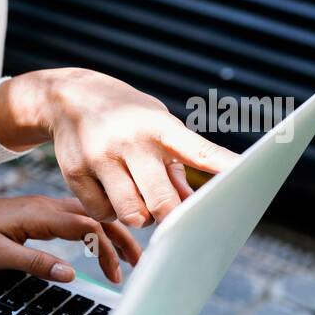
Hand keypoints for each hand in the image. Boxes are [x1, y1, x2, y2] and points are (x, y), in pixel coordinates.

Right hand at [0, 68, 239, 225]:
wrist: (67, 98)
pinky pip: (101, 212)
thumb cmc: (125, 117)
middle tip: (166, 210)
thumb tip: (193, 205)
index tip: (247, 174)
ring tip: (134, 197)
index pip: (198, 151)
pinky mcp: (75, 173)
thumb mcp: (156, 127)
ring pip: (130, 213)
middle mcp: (130, 141)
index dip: (223, 167)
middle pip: (161, 202)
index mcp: (159, 127)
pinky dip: (109, 211)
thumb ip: (177, 166)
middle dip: (169, 216)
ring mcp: (99, 157)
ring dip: (138, 215)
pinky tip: (109, 193)